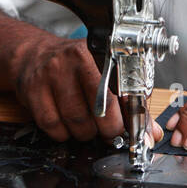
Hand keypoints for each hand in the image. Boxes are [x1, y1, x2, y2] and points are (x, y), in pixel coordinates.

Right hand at [10, 35, 162, 143]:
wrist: (35, 56)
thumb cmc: (75, 67)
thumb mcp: (105, 73)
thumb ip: (131, 103)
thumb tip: (152, 133)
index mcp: (101, 53)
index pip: (124, 90)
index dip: (131, 117)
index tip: (136, 134)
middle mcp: (76, 59)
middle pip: (102, 109)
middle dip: (109, 129)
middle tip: (109, 129)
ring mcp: (53, 74)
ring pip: (78, 122)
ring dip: (85, 132)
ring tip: (86, 122)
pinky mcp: (34, 90)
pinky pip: (54, 127)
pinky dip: (63, 133)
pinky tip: (66, 122)